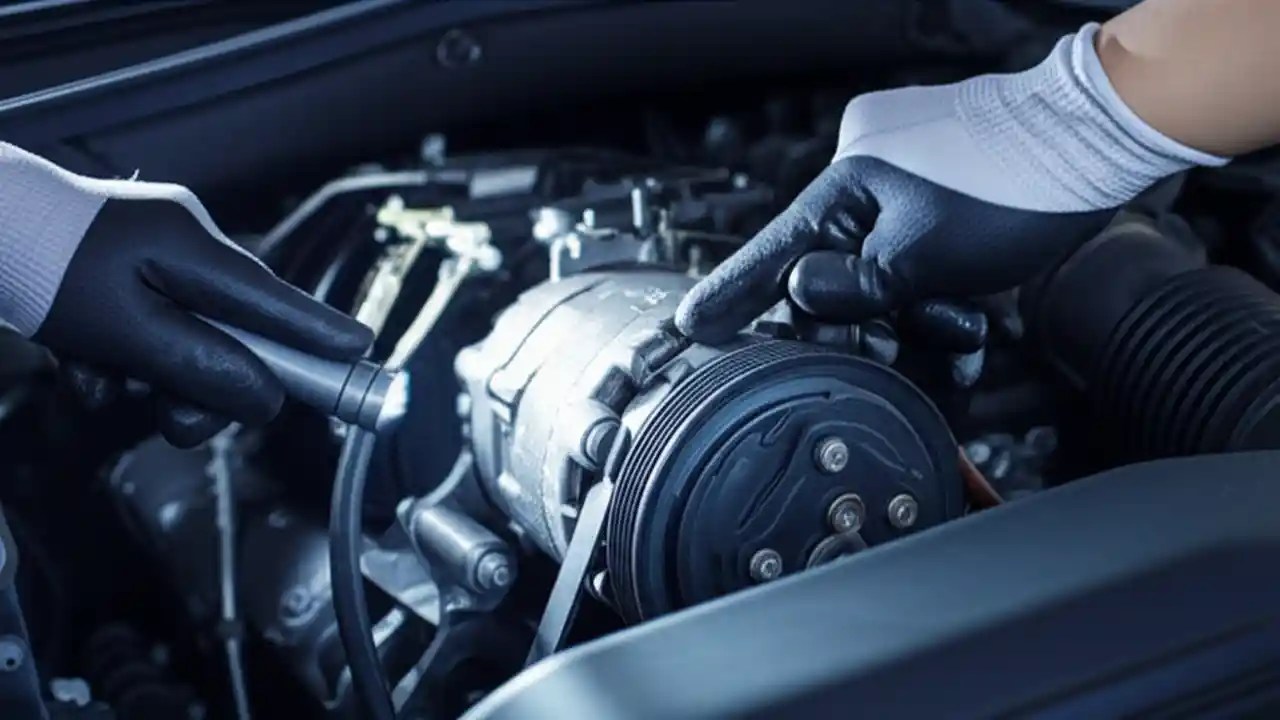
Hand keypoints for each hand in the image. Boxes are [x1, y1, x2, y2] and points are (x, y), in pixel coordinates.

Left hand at [35, 197, 371, 446]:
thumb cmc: (36, 267)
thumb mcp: (121, 332)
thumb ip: (200, 367)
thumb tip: (263, 399)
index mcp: (190, 245)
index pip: (274, 300)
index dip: (319, 333)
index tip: (361, 351)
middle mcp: (181, 242)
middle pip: (232, 332)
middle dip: (203, 384)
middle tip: (172, 418)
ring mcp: (150, 253)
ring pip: (186, 338)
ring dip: (153, 377)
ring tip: (103, 381)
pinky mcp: (122, 268)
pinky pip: (148, 328)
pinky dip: (122, 360)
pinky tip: (84, 365)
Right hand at [675, 24, 1224, 367]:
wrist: (1101, 136)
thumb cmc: (1018, 186)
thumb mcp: (923, 256)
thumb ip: (853, 288)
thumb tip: (798, 294)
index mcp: (846, 180)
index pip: (774, 252)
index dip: (733, 297)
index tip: (690, 325)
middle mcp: (865, 170)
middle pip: (836, 267)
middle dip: (869, 320)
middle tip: (889, 350)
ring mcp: (902, 174)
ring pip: (881, 265)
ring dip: (916, 310)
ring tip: (960, 330)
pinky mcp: (937, 182)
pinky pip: (913, 246)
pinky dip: (934, 286)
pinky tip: (965, 311)